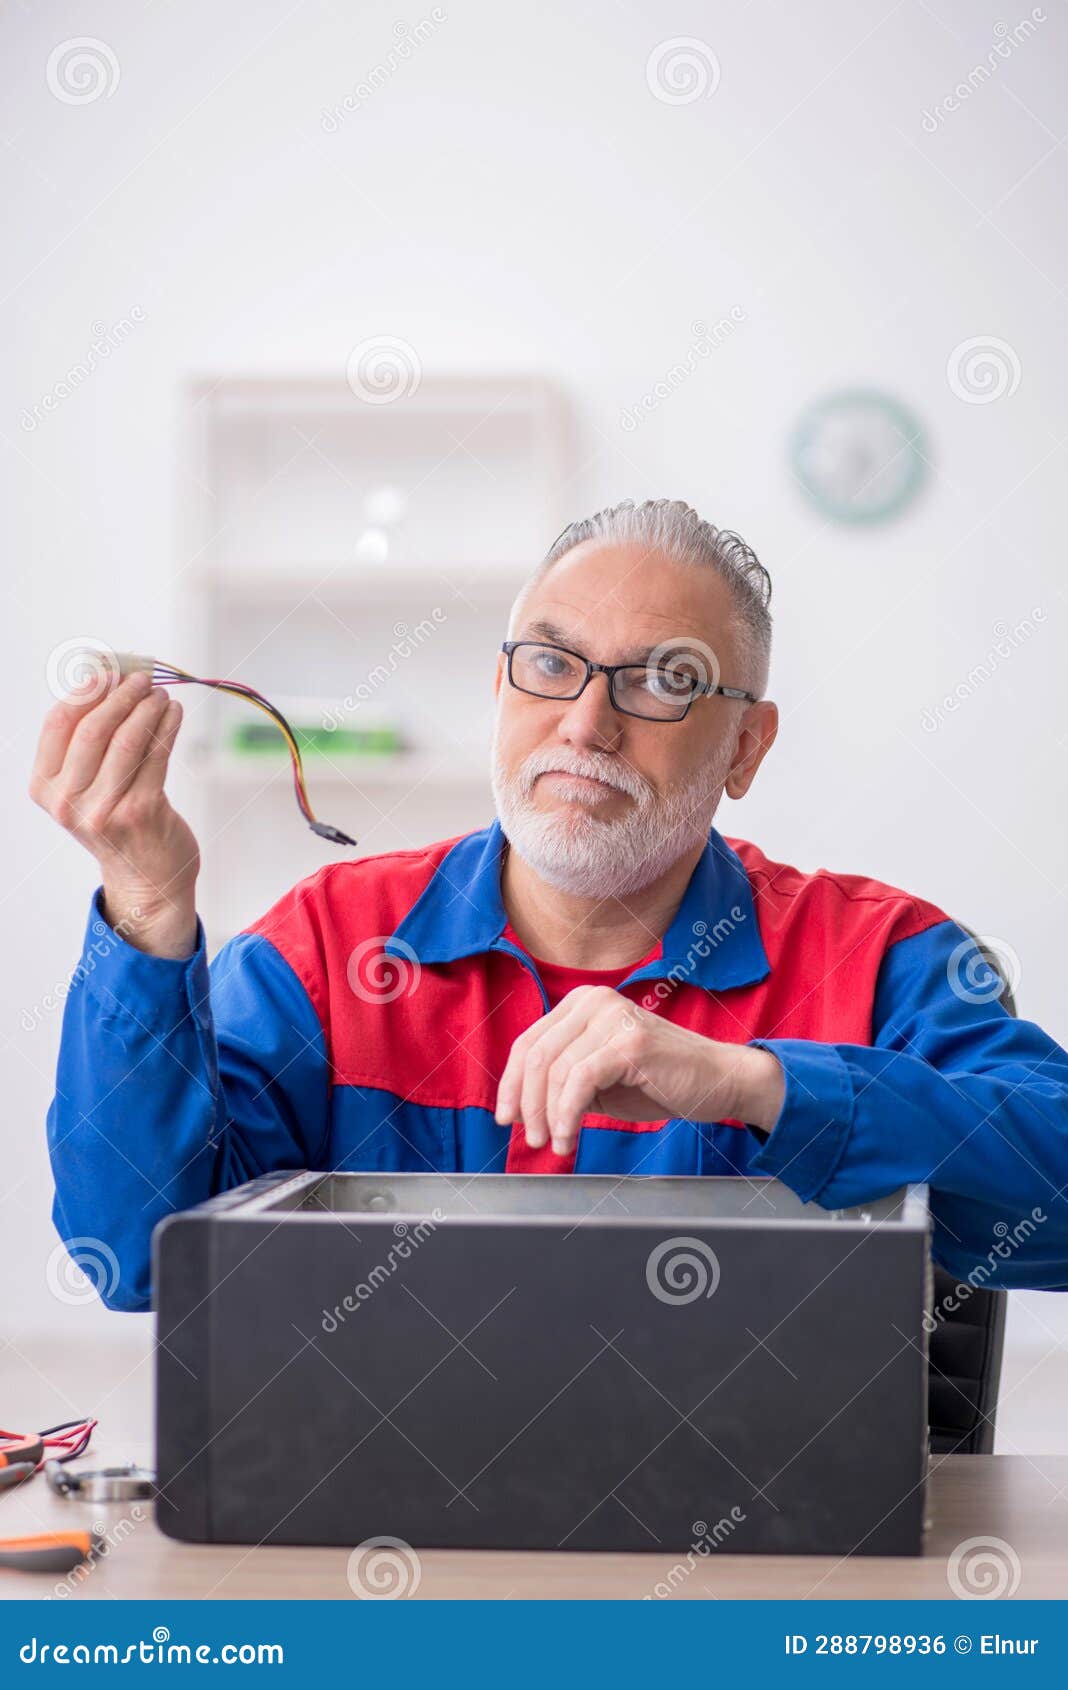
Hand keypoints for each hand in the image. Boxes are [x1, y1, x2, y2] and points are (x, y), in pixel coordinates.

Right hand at [29, 670, 200, 958]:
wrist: (145, 879)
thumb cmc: (116, 822)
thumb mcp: (84, 788)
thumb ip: (86, 742)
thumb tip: (106, 679)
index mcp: (45, 788)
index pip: (58, 723)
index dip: (86, 691)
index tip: (108, 672)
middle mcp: (68, 802)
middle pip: (94, 727)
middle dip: (121, 695)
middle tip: (143, 679)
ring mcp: (104, 809)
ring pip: (128, 738)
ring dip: (148, 708)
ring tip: (161, 695)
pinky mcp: (142, 812)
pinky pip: (157, 755)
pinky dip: (168, 726)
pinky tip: (174, 713)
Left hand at [494, 986, 785, 1157]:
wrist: (719, 1081)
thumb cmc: (660, 1081)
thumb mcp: (599, 1079)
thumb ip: (562, 1083)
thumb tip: (517, 1109)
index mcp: (583, 1002)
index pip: (529, 1042)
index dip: (511, 1083)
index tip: (505, 1117)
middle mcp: (594, 1000)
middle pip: (536, 1055)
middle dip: (525, 1103)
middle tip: (530, 1138)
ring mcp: (613, 1018)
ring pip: (555, 1070)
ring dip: (547, 1116)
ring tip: (554, 1145)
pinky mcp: (629, 1043)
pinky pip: (580, 1082)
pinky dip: (566, 1116)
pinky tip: (569, 1138)